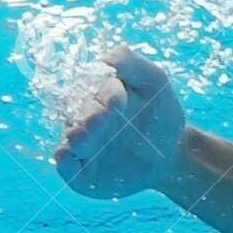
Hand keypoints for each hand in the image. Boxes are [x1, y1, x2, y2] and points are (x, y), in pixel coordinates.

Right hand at [54, 46, 185, 198]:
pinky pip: (65, 167)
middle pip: (79, 114)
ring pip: (71, 139)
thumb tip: (104, 59)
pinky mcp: (82, 172)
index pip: (93, 89)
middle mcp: (84, 118)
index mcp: (96, 95)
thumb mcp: (154, 81)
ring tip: (82, 138)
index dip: (106, 94)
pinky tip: (67, 154)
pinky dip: (64, 162)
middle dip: (90, 116)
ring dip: (76, 138)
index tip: (120, 99)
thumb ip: (131, 63)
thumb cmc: (160, 114)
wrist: (169, 155)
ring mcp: (82, 145)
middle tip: (102, 119)